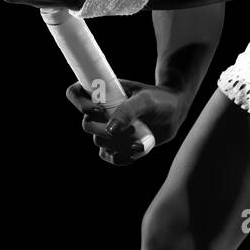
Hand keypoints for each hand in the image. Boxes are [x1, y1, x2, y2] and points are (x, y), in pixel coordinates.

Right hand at [65, 78, 185, 165]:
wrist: (174, 113)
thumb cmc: (160, 99)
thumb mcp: (146, 100)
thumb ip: (129, 110)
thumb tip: (110, 129)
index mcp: (103, 92)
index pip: (75, 92)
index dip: (79, 102)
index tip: (99, 110)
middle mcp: (101, 110)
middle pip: (86, 124)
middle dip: (105, 131)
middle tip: (131, 129)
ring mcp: (108, 127)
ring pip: (99, 141)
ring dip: (117, 145)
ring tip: (139, 142)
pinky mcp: (117, 144)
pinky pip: (108, 155)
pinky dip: (119, 158)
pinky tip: (134, 154)